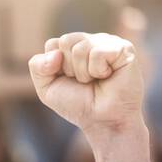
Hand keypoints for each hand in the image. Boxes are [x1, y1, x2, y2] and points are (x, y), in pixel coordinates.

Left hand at [29, 32, 144, 139]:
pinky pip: (98, 53)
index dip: (54, 67)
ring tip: (95, 80)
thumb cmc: (77, 104)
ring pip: (81, 47)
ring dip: (83, 73)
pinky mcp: (123, 48)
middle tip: (83, 81)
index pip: (53, 44)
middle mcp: (91, 40)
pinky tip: (107, 76)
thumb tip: (56, 53)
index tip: (67, 80)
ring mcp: (108, 42)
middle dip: (69, 68)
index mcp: (73, 47)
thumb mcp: (47, 88)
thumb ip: (38, 66)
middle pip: (66, 41)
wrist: (101, 121)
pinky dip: (98, 71)